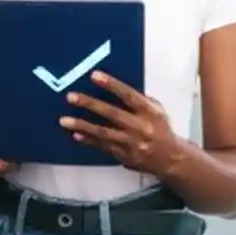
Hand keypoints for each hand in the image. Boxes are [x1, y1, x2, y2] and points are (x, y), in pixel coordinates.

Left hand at [59, 71, 183, 177]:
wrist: (170, 159)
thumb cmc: (160, 128)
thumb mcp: (156, 110)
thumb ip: (138, 100)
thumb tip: (113, 87)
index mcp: (149, 112)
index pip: (129, 95)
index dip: (112, 85)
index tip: (94, 75)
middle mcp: (140, 127)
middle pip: (112, 114)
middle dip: (90, 104)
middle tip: (71, 96)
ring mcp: (131, 143)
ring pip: (104, 133)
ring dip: (83, 126)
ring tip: (64, 120)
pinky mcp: (124, 156)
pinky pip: (103, 147)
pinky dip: (89, 141)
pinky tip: (76, 135)